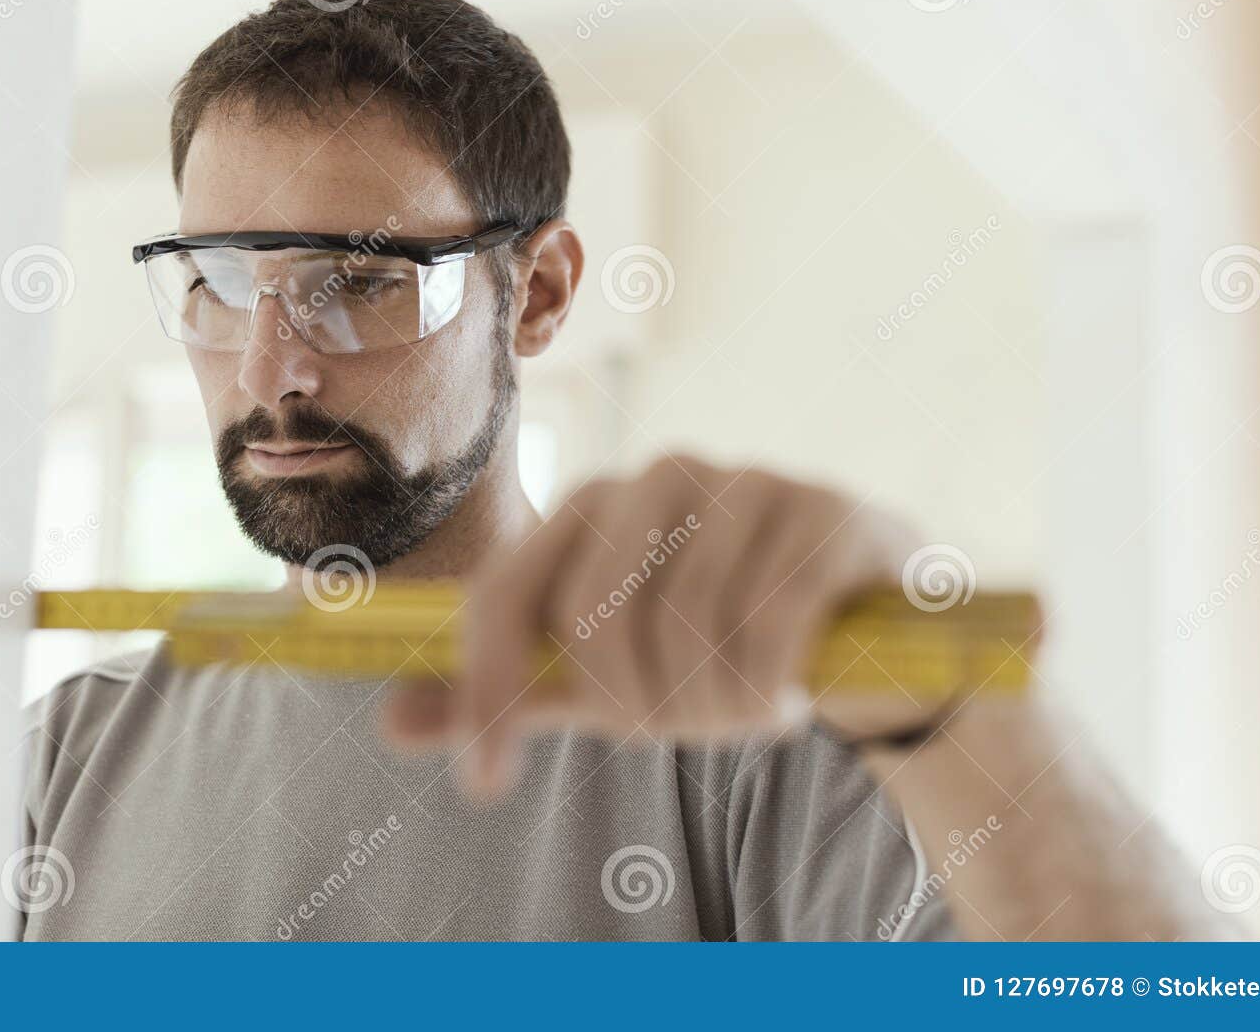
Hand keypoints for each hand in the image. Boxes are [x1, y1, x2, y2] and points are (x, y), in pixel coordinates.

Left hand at [383, 454, 927, 796]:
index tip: (486, 782)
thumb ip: (514, 690)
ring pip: (686, 627)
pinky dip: (767, 687)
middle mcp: (655, 478)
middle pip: (592, 617)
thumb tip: (392, 722)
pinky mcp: (821, 510)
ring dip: (712, 709)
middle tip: (680, 733)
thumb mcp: (605, 677)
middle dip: (631, 707)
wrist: (866, 630)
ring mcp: (742, 483)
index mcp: (587, 506)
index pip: (504, 591)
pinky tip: (787, 700)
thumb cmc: (717, 647)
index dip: (485, 688)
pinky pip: (768, 622)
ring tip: (744, 715)